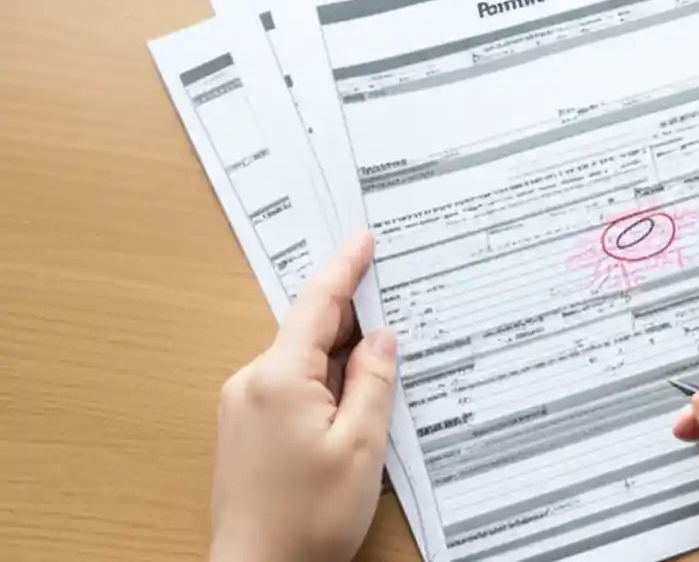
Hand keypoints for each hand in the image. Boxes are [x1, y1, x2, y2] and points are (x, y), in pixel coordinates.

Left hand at [210, 234, 397, 561]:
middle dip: (353, 318)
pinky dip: (323, 381)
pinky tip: (352, 400)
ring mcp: (242, 405)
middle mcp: (250, 382)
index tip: (364, 238)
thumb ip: (373, 382)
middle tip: (396, 304)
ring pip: (302, 360)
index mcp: (277, 378)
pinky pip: (289, 385)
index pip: (317, 303)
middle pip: (310, 330)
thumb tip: (382, 337)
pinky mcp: (244, 428)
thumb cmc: (307, 519)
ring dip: (341, 356)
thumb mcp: (360, 446)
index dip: (346, 267)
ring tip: (384, 365)